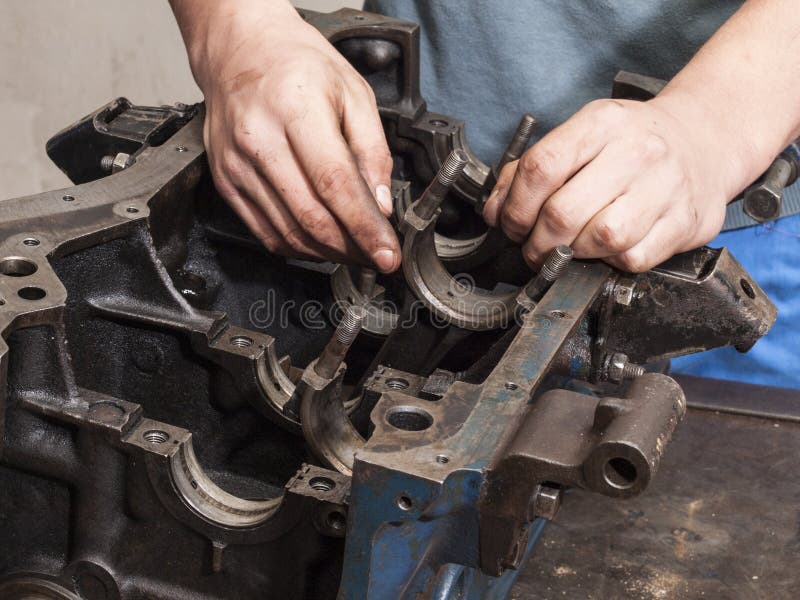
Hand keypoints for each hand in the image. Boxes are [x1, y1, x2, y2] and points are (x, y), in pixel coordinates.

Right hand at [174, 1, 399, 271]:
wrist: (239, 48)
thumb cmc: (297, 64)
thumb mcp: (353, 92)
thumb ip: (372, 150)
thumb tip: (380, 204)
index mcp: (295, 109)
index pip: (335, 184)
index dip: (364, 227)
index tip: (387, 254)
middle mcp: (259, 139)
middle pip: (311, 216)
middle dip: (351, 248)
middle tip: (376, 257)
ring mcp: (237, 164)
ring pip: (288, 232)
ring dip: (327, 252)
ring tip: (354, 252)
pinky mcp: (226, 181)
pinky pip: (265, 232)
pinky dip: (298, 246)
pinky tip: (321, 243)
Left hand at [483, 98, 738, 271]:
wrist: (705, 138)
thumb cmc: (632, 142)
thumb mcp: (582, 135)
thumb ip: (531, 169)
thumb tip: (494, 210)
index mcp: (601, 125)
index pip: (540, 168)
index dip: (514, 207)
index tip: (509, 224)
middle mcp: (637, 152)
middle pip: (564, 213)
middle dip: (537, 242)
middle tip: (535, 247)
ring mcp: (666, 187)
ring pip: (601, 239)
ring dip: (573, 254)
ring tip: (570, 249)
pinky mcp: (686, 221)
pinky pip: (634, 259)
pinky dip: (612, 263)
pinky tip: (607, 250)